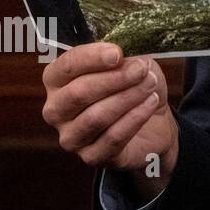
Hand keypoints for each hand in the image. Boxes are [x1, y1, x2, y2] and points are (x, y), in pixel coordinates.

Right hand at [42, 42, 177, 198]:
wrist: (153, 123)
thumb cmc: (133, 87)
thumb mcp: (131, 64)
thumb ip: (123, 58)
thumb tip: (122, 57)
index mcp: (58, 81)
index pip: (65, 66)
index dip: (91, 58)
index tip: (117, 53)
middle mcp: (56, 110)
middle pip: (78, 93)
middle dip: (115, 79)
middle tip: (141, 70)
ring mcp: (71, 136)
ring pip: (96, 117)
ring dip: (128, 97)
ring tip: (149, 85)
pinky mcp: (91, 157)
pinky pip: (112, 138)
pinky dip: (135, 117)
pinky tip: (150, 103)